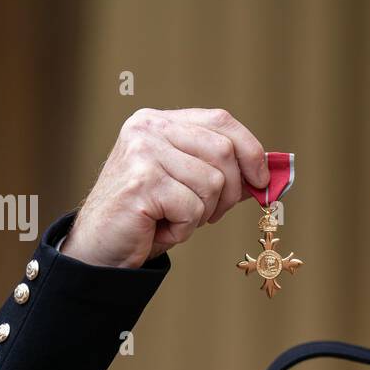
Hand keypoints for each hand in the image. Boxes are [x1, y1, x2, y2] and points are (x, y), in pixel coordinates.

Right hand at [61, 108, 269, 267]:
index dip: (251, 150)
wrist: (100, 248)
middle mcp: (149, 128)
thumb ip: (221, 171)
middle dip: (228, 193)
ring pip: (212, 184)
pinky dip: (184, 229)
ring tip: (172, 219)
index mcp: (160, 121)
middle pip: (224, 152)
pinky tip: (160, 228)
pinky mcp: (142, 182)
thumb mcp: (187, 185)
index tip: (262, 181)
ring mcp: (143, 152)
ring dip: (202, 214)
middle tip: (207, 214)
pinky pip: (193, 209)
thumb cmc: (147, 218)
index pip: (221, 120)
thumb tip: (269, 176)